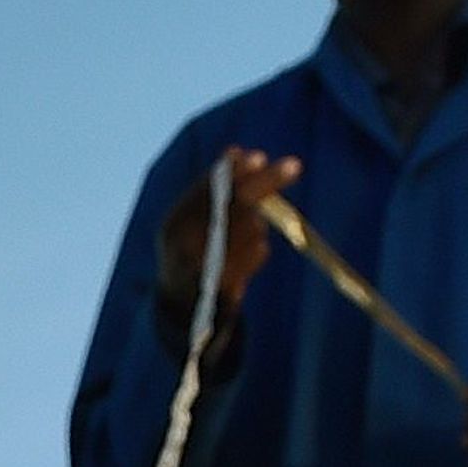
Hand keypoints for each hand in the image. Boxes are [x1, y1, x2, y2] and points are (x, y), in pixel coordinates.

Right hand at [158, 145, 301, 327]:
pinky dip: (257, 252)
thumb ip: (211, 190)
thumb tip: (235, 151)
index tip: (258, 156)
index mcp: (173, 227)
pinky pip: (254, 258)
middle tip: (295, 165)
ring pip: (247, 231)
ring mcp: (202, 271)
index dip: (233, 172)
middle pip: (232, 205)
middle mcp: (183, 248)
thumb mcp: (192, 223)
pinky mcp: (223, 291)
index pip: (207, 190)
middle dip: (264, 183)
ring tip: (252, 232)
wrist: (181, 315)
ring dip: (258, 226)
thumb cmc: (192, 257)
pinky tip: (256, 252)